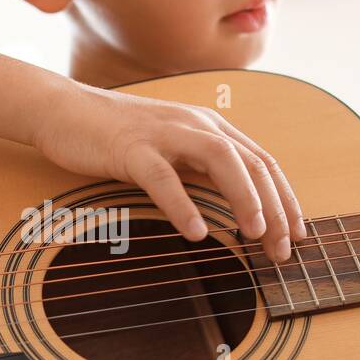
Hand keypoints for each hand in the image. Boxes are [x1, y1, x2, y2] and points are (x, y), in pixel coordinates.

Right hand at [32, 80, 304, 260]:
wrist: (64, 111)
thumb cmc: (116, 137)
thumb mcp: (172, 151)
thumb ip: (203, 171)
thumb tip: (239, 208)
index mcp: (210, 127)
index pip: (263, 162)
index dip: (285, 199)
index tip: (295, 236)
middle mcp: (196, 124)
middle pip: (252, 163)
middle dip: (274, 208)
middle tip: (281, 249)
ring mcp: (165, 134)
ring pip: (221, 161)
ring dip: (244, 198)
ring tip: (254, 235)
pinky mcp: (132, 148)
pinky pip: (164, 178)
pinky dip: (183, 205)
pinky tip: (196, 233)